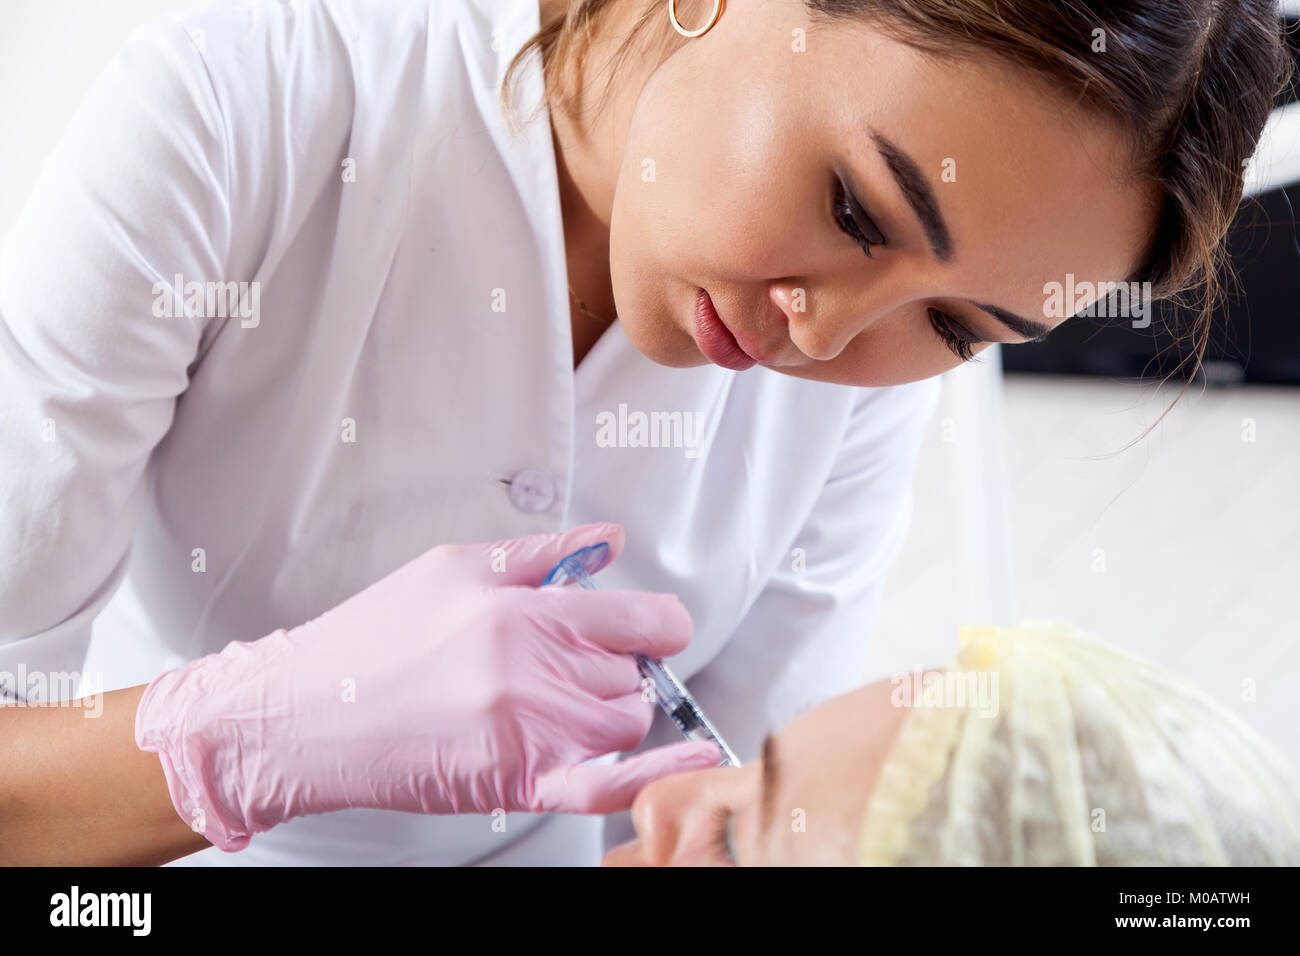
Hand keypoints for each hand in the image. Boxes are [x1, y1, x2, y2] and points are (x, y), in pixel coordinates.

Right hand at [134, 522, 720, 850]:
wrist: (303, 716)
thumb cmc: (371, 638)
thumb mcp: (452, 566)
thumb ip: (542, 555)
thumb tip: (607, 540)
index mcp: (525, 609)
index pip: (645, 618)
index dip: (657, 626)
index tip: (650, 631)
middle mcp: (535, 668)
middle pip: (633, 675)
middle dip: (613, 670)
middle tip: (566, 668)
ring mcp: (529, 729)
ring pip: (624, 723)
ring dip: (608, 715)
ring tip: (556, 703)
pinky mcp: (515, 782)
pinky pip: (608, 787)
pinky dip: (657, 776)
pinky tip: (694, 759)